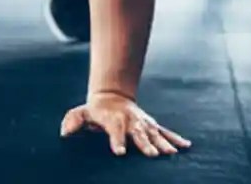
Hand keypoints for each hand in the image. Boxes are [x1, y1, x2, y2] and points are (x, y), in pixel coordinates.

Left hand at [60, 92, 191, 157]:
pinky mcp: (152, 125)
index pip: (115, 131)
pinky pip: (165, 132)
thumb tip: (64, 133)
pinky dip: (176, 138)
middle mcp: (131, 121)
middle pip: (139, 134)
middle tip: (152, 155)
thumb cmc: (95, 110)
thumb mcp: (82, 113)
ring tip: (172, 154)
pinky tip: (186, 146)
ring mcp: (143, 123)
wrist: (112, 96)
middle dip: (145, 144)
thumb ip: (73, 121)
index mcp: (114, 120)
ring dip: (164, 143)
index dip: (116, 141)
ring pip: (155, 134)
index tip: (119, 153)